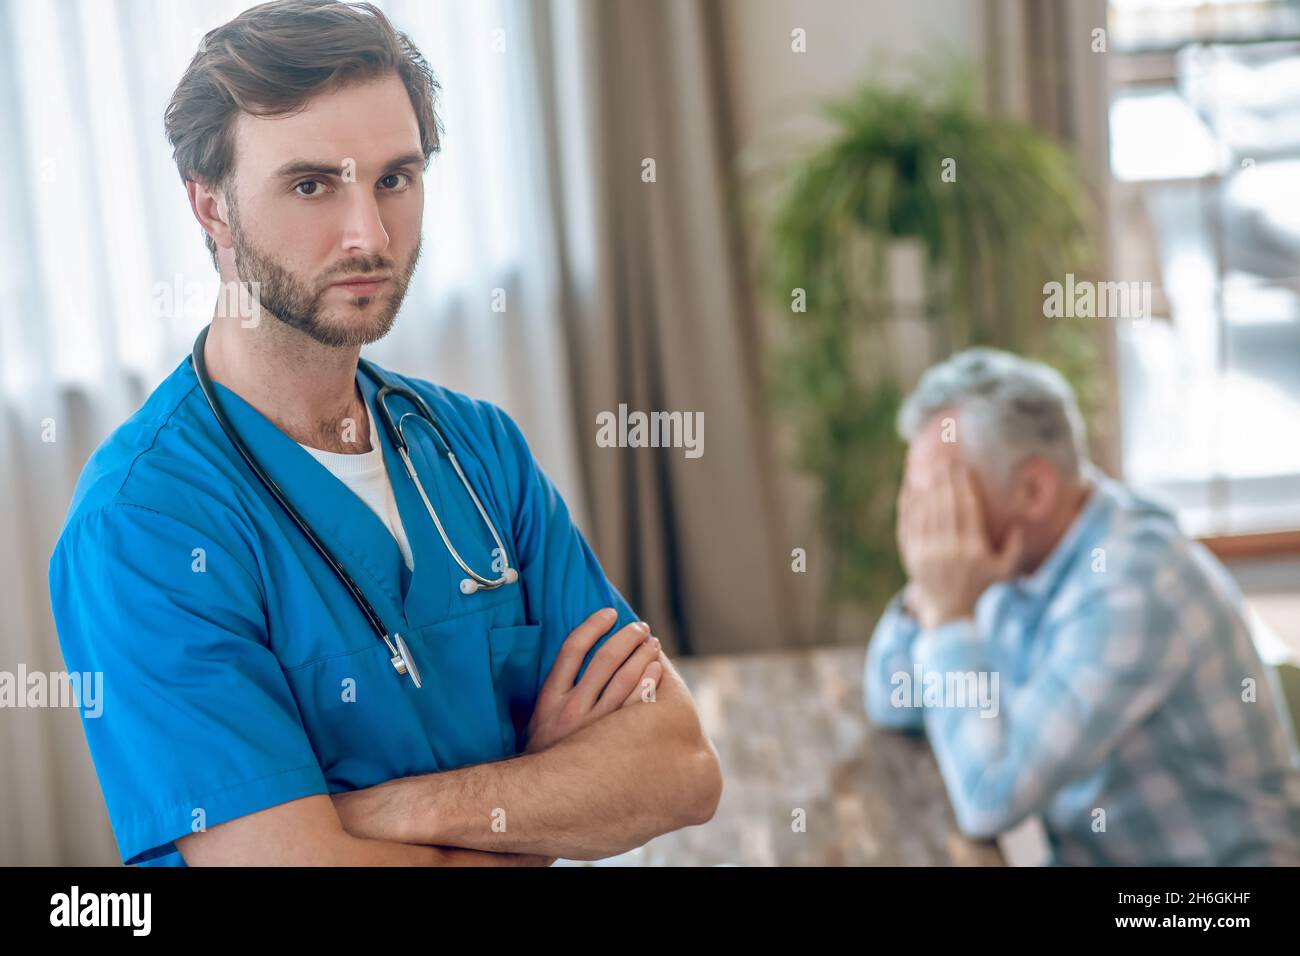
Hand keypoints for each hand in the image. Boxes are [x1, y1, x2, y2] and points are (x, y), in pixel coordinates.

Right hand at [524, 608, 662, 753]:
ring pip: (626, 678)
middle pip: (606, 658)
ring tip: (652, 644)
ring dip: (643, 655)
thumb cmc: (548, 749)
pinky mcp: (614, 742)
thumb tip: (583, 651)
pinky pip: (638, 705)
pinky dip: (649, 682)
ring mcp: (595, 726)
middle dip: (628, 637)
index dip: (593, 625)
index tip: (609, 613)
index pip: (573, 648)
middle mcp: (572, 708)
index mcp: (550, 697)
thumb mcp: (541, 715)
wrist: (546, 795)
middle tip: (640, 628)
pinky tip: (656, 671)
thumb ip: (558, 686)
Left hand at [897, 462, 1024, 629]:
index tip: (964, 468)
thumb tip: (1019, 523)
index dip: (965, 486)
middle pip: (945, 506)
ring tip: (930, 468)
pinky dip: (908, 506)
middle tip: (945, 460)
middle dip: (945, 481)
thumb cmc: (982, 592)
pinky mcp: (911, 557)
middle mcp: (948, 550)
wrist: (950, 617)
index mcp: (972, 550)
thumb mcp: (1005, 573)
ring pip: (925, 513)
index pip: (967, 510)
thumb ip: (1014, 548)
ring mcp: (927, 554)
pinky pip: (908, 526)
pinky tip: (911, 489)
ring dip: (927, 488)